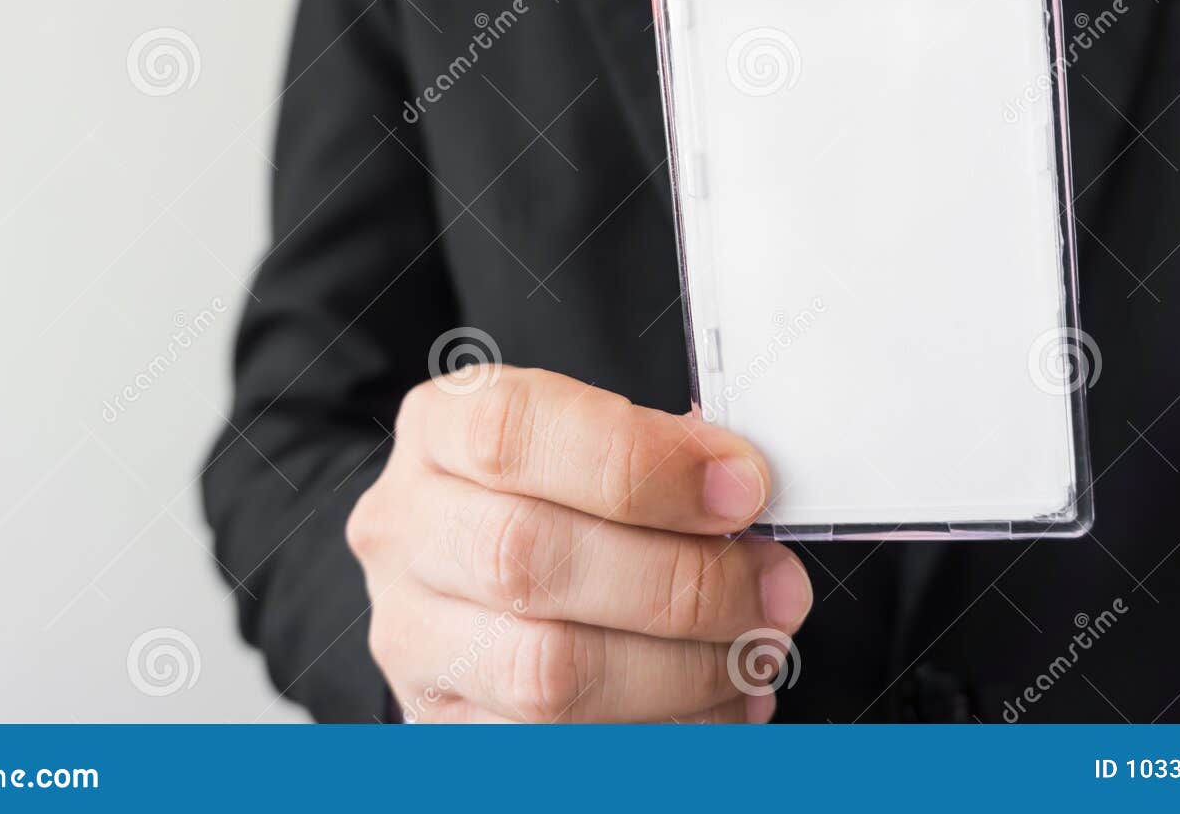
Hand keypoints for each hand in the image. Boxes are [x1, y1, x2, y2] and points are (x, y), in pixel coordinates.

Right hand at [347, 366, 812, 722]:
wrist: (481, 559)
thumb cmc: (556, 488)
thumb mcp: (589, 432)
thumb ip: (655, 453)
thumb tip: (743, 491)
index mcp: (440, 429)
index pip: (511, 435)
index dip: (639, 463)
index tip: (743, 489)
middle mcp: (405, 532)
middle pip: (528, 560)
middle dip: (681, 581)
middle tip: (774, 588)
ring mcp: (413, 637)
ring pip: (545, 673)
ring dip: (683, 671)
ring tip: (757, 651)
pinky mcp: (446, 726)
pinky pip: (558, 750)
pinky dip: (664, 733)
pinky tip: (720, 706)